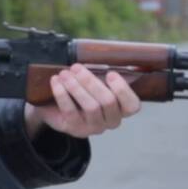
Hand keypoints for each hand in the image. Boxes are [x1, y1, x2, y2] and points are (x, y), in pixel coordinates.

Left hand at [24, 64, 140, 139]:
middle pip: (108, 102)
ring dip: (76, 87)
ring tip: (64, 73)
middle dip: (91, 82)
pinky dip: (62, 94)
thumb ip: (102, 73)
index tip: (110, 73)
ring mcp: (94, 127)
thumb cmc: (82, 89)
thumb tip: (103, 59)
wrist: (56, 106)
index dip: (123, 90)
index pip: (132, 105)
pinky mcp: (76, 129)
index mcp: (121, 109)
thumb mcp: (94, 80)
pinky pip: (70, 111)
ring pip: (91, 107)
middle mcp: (111, 121)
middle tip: (76, 67)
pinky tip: (56, 82)